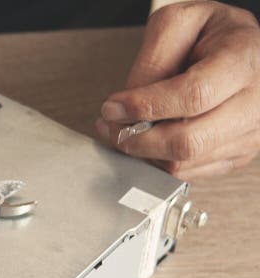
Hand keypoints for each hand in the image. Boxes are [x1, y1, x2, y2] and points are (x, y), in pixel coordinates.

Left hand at [95, 1, 259, 178]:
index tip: (112, 107)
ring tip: (124, 130)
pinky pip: (189, 173)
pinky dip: (158, 160)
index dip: (145, 107)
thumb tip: (125, 108)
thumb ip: (151, 62)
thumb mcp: (178, 24)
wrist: (241, 48)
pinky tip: (146, 140)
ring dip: (143, 152)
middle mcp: (255, 102)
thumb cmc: (211, 33)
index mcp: (243, 60)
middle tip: (112, 128)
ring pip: (185, 163)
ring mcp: (249, 134)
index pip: (194, 95)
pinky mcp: (237, 155)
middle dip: (138, 140)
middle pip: (189, 141)